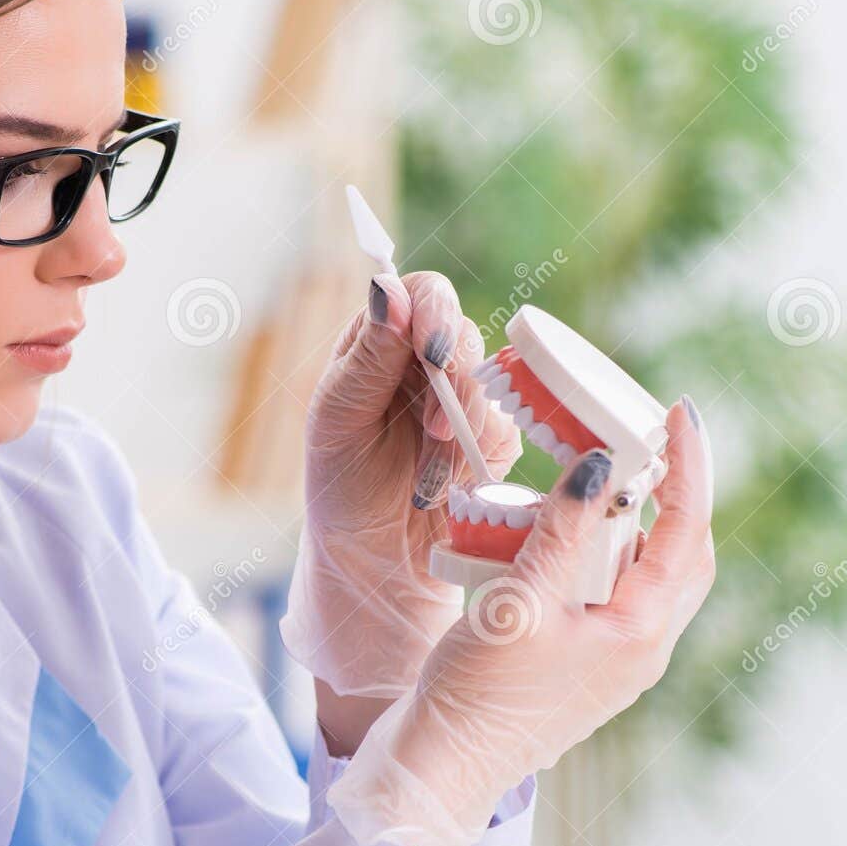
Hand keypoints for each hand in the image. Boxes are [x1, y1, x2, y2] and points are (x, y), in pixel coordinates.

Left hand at [278, 271, 521, 713]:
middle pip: (464, 335)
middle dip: (452, 382)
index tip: (433, 349)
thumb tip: (385, 286)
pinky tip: (445, 485)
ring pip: (490, 384)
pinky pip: (507, 431)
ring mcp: (461, 399)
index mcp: (379, 342)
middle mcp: (422, 362)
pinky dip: (478, 460)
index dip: (436, 311)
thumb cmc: (340, 484)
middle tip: (433, 430)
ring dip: (462, 429)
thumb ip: (369, 357)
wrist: (371, 559)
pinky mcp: (491, 440)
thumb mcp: (339, 419)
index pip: (422, 293)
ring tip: (427, 467)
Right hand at [325, 395, 715, 845]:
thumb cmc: (475, 693)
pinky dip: (607, 555)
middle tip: (649, 440)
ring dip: (639, 524)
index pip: (686, 532)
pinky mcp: (584, 668)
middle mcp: (641, 650)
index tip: (677, 414)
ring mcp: (615, 663)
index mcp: (639, 634)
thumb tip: (601, 466)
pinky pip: (616, 598)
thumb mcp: (518, 600)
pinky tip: (567, 536)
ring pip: (650, 577)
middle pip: (683, 555)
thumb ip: (562, 531)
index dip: (689, 467)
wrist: (441, 766)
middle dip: (675, 493)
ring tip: (606, 476)